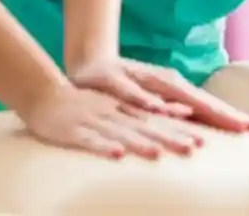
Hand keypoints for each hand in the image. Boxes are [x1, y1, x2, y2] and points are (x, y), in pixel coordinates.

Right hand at [19, 83, 204, 159]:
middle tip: (193, 148)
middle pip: (146, 125)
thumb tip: (179, 119)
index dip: (180, 129)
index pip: (158, 119)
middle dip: (169, 136)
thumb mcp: (118, 105)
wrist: (45, 94)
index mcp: (127, 107)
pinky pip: (90, 140)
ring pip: (121, 131)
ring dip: (140, 142)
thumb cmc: (86, 105)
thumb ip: (144, 113)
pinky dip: (103, 146)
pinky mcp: (74, 130)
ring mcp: (95, 119)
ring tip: (158, 153)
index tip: (203, 140)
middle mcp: (116, 111)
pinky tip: (117, 155)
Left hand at [69, 57, 248, 133]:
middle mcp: (175, 86)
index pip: (201, 103)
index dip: (223, 117)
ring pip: (208, 106)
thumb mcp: (111, 83)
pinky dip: (215, 117)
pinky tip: (226, 127)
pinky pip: (198, 108)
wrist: (92, 62)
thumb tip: (160, 108)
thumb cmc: (99, 75)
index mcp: (166, 83)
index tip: (243, 127)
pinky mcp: (170, 96)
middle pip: (212, 103)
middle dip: (237, 117)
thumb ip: (135, 95)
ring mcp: (174, 90)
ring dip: (230, 118)